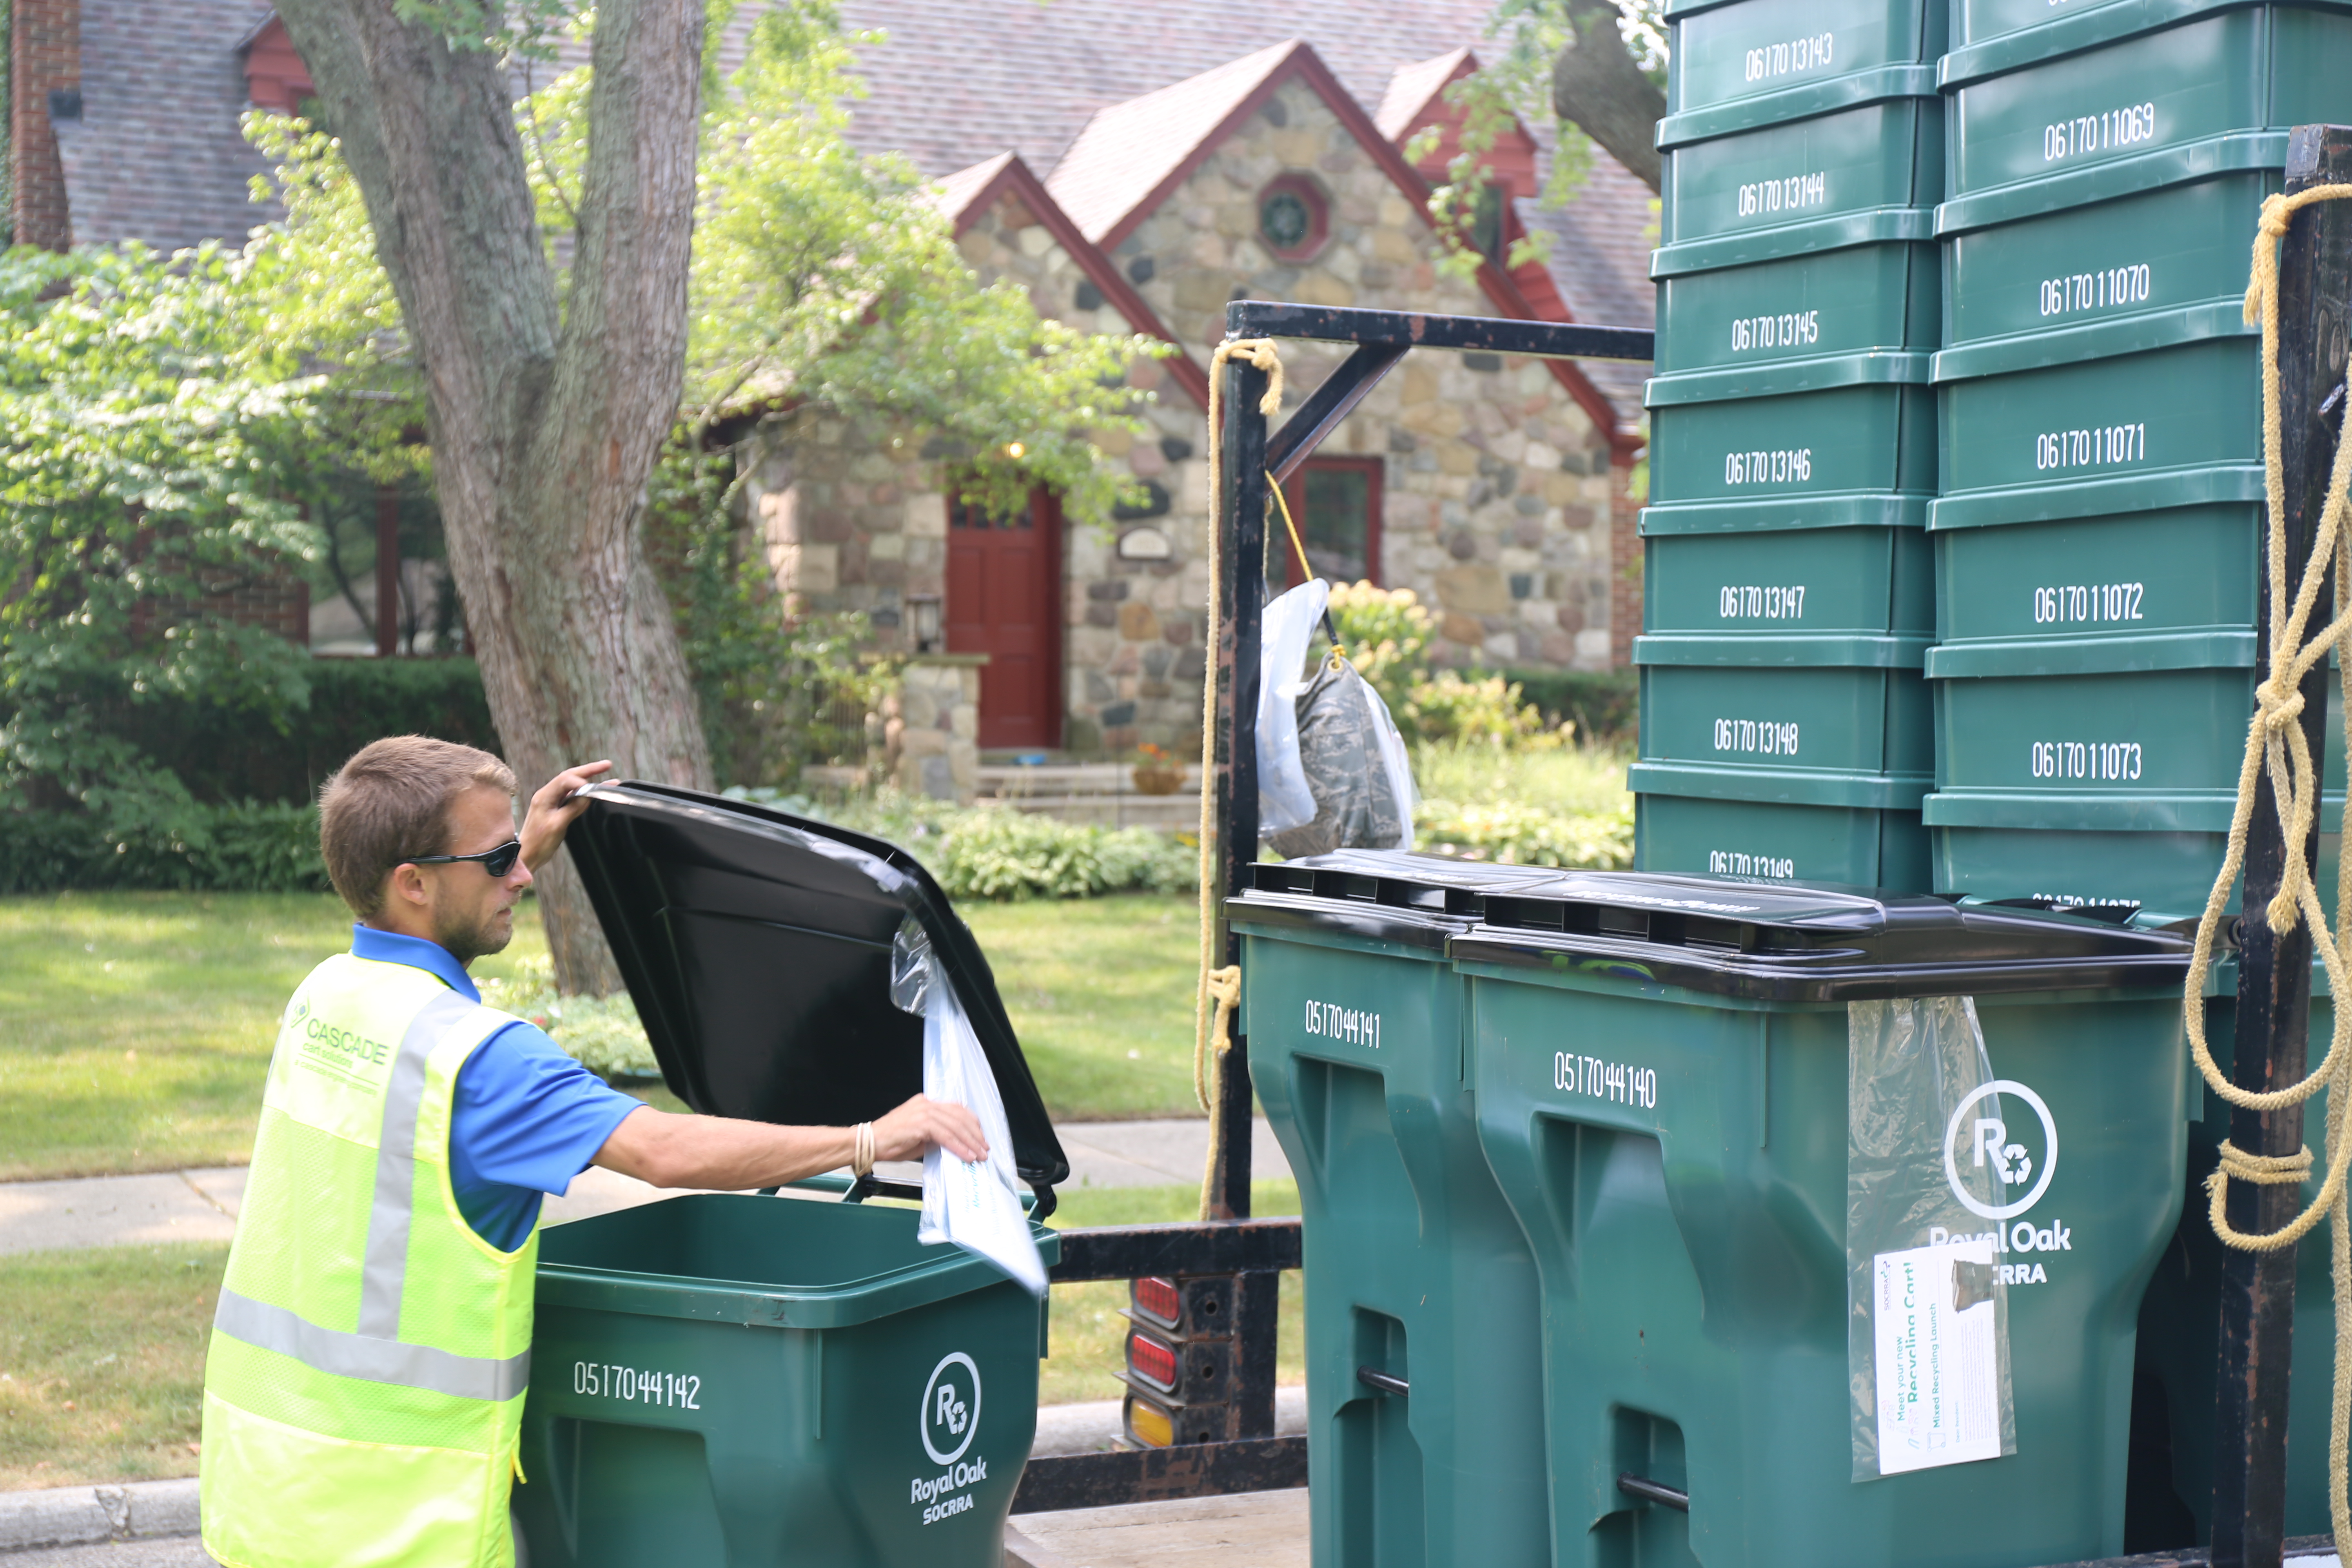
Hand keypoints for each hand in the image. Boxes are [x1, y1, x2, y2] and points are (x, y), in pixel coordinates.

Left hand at [520, 760, 613, 870]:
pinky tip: (594, 790)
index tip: (594, 788)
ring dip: (587, 778)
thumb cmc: (538, 842)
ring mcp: (551, 800)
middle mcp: (547, 794)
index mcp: (544, 796)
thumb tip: (588, 796)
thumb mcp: (557, 825)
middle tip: (607, 765)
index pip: (565, 780)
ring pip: (571, 784)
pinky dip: (583, 791)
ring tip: (605, 773)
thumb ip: (572, 808)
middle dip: (588, 770)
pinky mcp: (555, 807)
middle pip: (569, 777)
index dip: (581, 780)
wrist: (527, 854)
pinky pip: (571, 795)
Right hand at [873, 1093, 988, 1163]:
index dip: (971, 1123)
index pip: (956, 1109)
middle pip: (960, 1116)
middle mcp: (926, 1104)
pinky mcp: (921, 1123)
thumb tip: (955, 1145)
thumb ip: (936, 1136)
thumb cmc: (890, 1143)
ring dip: (971, 1142)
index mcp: (925, 1103)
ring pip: (956, 1126)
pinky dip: (959, 1147)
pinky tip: (967, 1156)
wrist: (868, 1143)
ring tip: (980, 1155)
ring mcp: (923, 1112)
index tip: (980, 1138)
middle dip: (975, 1134)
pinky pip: (946, 1136)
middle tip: (985, 1149)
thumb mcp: (918, 1137)